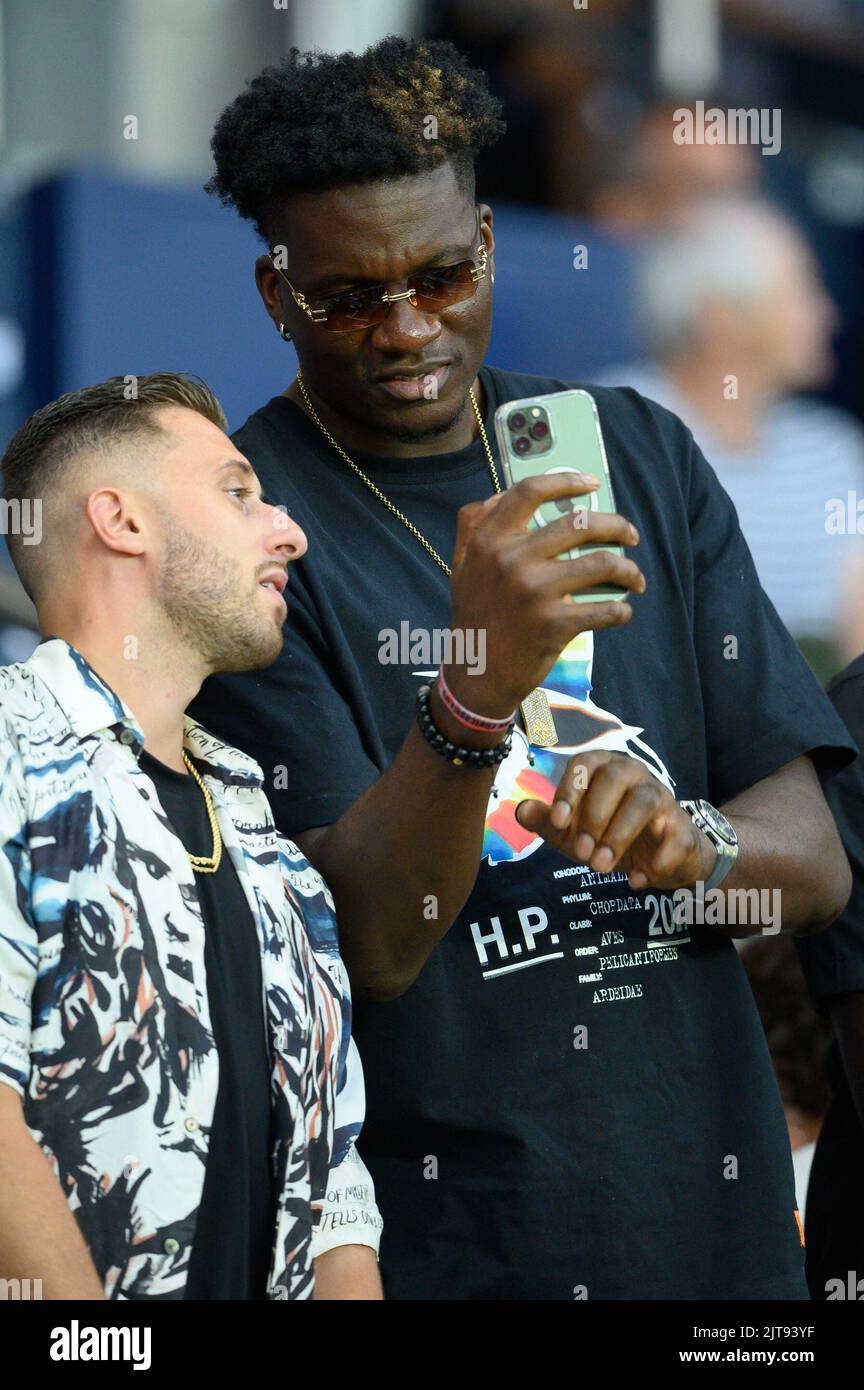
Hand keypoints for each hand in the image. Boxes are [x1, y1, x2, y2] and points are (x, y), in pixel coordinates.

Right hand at [445, 471, 644, 717]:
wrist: (476, 675)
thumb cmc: (475, 616)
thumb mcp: (462, 566)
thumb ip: (473, 528)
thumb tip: (497, 496)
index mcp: (489, 540)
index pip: (530, 491)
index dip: (566, 481)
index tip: (592, 484)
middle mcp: (511, 560)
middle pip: (579, 523)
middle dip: (616, 525)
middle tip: (629, 534)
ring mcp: (535, 592)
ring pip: (602, 563)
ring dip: (628, 570)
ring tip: (634, 578)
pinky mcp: (555, 624)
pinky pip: (606, 609)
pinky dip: (621, 610)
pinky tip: (622, 612)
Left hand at [515, 750, 717, 890]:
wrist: (659, 860)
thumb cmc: (608, 835)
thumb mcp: (573, 832)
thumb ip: (548, 822)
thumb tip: (521, 810)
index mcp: (604, 768)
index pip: (585, 763)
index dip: (570, 789)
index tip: (558, 821)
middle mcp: (635, 775)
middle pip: (615, 777)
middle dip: (594, 816)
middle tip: (581, 852)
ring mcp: (662, 798)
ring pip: (644, 802)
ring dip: (619, 836)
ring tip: (600, 867)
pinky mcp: (682, 828)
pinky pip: (674, 837)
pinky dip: (655, 862)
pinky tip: (635, 880)